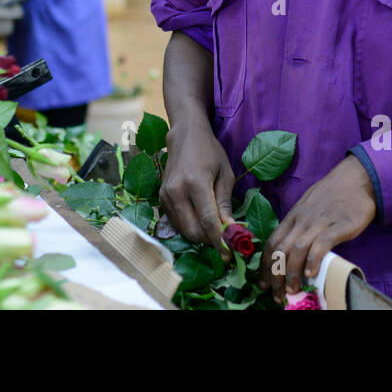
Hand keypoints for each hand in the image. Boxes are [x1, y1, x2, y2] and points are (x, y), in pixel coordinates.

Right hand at [158, 121, 235, 260]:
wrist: (184, 136)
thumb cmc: (210, 152)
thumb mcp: (225, 174)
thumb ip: (225, 203)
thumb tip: (231, 230)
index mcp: (195, 183)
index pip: (208, 222)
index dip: (219, 241)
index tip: (230, 255)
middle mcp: (176, 192)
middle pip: (193, 231)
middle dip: (210, 240)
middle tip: (224, 239)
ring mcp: (165, 196)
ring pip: (183, 231)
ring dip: (200, 236)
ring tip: (214, 228)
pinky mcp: (161, 199)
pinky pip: (176, 223)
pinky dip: (189, 227)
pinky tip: (200, 219)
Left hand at [258, 156, 375, 303]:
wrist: (356, 178)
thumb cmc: (332, 195)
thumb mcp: (309, 208)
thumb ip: (300, 227)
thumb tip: (293, 252)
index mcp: (292, 217)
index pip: (271, 243)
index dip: (265, 266)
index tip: (263, 284)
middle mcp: (301, 221)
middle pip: (280, 250)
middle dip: (274, 276)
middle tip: (276, 295)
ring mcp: (318, 222)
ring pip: (297, 249)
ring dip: (291, 272)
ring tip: (292, 290)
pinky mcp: (337, 226)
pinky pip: (321, 244)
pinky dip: (314, 260)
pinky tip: (312, 274)